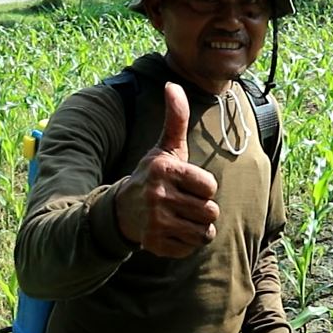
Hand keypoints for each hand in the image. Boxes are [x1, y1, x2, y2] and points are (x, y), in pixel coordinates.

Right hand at [115, 82, 219, 257]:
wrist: (122, 209)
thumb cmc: (152, 175)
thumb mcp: (165, 148)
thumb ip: (175, 118)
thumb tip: (172, 84)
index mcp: (164, 170)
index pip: (210, 186)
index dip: (204, 187)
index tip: (188, 185)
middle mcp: (158, 196)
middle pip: (210, 212)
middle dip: (202, 209)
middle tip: (184, 203)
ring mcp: (155, 222)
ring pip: (203, 232)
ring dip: (198, 227)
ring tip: (181, 217)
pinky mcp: (155, 244)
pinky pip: (191, 248)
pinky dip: (187, 243)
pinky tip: (173, 231)